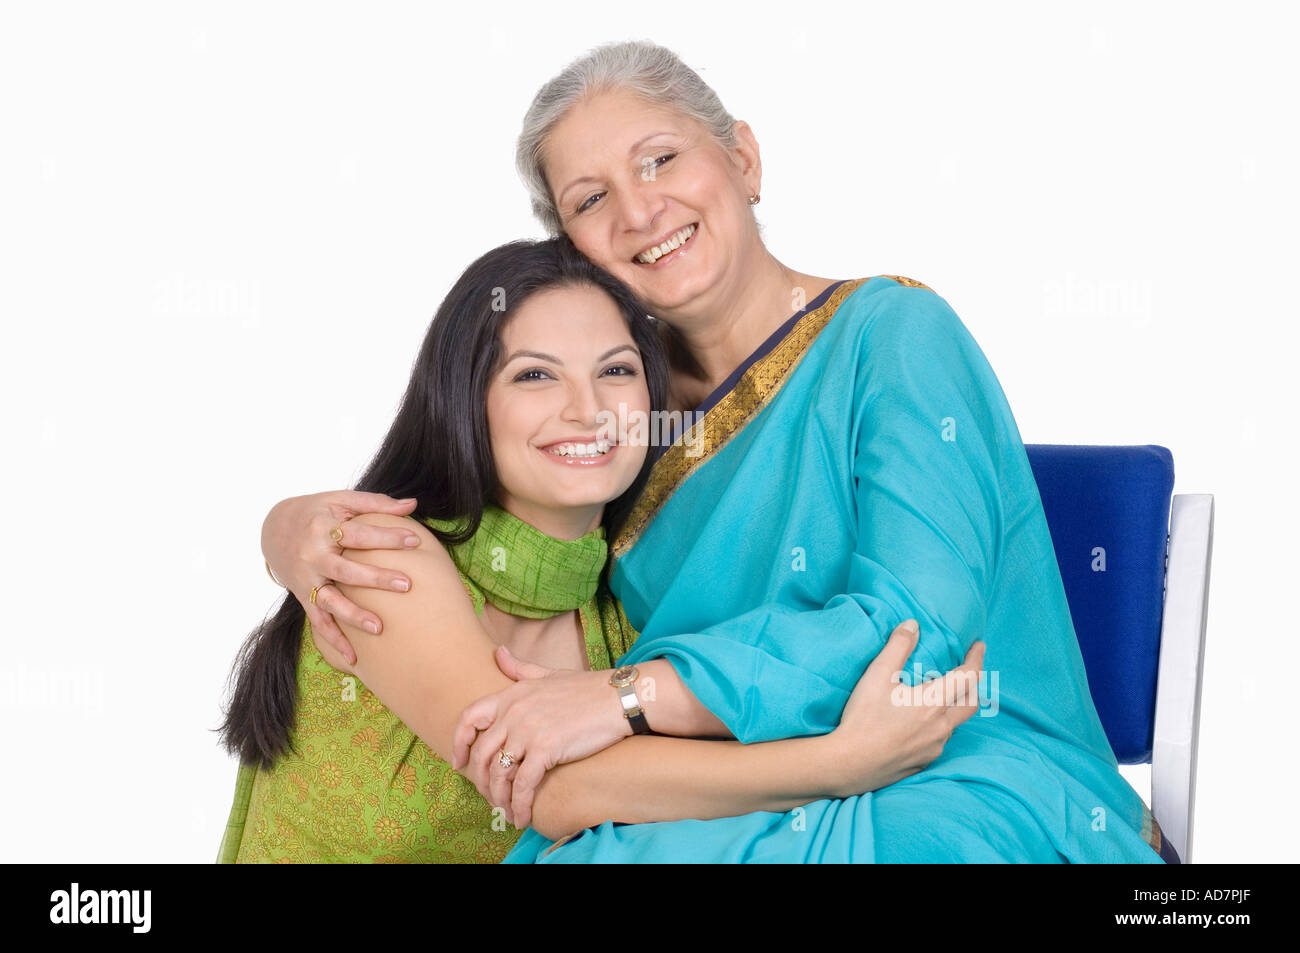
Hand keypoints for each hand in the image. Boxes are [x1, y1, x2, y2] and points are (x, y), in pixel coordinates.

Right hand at [261, 490, 420, 664]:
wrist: (273, 528)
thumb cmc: (316, 512)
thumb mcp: (341, 500)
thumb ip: (376, 503)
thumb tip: (412, 504)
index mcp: (323, 527)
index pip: (359, 533)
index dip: (387, 537)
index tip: (414, 542)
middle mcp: (312, 555)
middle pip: (346, 570)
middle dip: (376, 578)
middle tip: (406, 585)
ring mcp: (306, 578)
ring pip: (330, 601)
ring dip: (353, 616)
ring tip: (380, 628)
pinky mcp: (302, 596)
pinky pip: (318, 622)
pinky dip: (334, 640)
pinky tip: (354, 658)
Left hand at [450, 646, 630, 828]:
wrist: (617, 698)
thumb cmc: (586, 688)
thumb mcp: (548, 674)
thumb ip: (519, 668)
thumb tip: (498, 653)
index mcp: (511, 694)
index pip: (469, 718)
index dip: (458, 742)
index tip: (458, 762)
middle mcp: (514, 712)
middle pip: (482, 753)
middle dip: (481, 781)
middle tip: (489, 797)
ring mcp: (527, 730)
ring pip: (499, 773)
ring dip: (499, 798)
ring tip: (507, 811)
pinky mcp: (545, 749)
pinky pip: (523, 784)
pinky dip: (520, 804)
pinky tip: (522, 817)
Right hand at [824, 619, 984, 796]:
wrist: (849, 764)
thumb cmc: (863, 718)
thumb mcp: (877, 675)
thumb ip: (898, 646)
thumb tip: (913, 624)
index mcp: (934, 702)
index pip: (968, 677)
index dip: (976, 659)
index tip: (979, 646)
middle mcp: (941, 727)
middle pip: (971, 703)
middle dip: (973, 684)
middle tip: (966, 671)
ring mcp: (934, 747)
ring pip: (955, 723)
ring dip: (954, 706)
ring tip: (939, 696)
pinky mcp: (923, 762)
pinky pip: (940, 741)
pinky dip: (938, 726)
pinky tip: (921, 724)